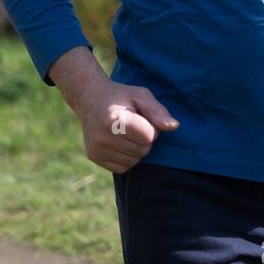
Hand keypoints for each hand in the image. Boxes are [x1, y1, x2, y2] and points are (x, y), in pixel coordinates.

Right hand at [49, 47, 178, 173]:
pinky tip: (120, 142)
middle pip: (142, 150)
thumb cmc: (121, 96)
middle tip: (135, 125)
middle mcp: (103, 137)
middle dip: (145, 139)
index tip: (143, 118)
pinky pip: (122, 168)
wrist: (90, 98)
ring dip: (136, 149)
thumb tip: (174, 126)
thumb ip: (158, 111)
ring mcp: (97, 149)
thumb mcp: (140, 95)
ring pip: (134, 161)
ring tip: (127, 133)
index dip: (152, 127)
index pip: (149, 136)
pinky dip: (126, 157)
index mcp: (116, 120)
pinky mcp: (94, 157)